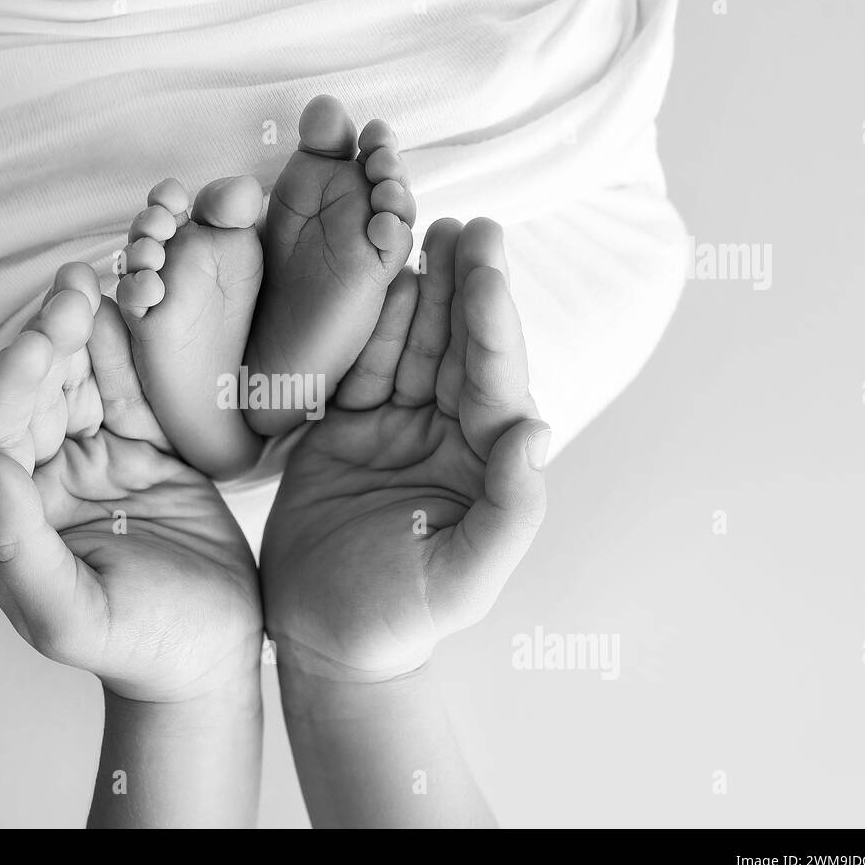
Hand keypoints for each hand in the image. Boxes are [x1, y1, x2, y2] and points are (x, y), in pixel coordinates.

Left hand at [0, 264, 262, 703]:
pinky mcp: (146, 456)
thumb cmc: (140, 649)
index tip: (39, 338)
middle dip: (48, 337)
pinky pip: (135, 394)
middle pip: (37, 395)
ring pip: (83, 383)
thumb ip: (17, 547)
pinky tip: (132, 311)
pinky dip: (132, 354)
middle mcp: (43, 484)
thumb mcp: (70, 614)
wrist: (212, 660)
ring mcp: (95, 466)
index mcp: (7, 522)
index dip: (12, 381)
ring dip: (84, 333)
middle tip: (73, 287)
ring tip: (94, 282)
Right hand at [261, 218, 549, 682]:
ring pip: (407, 348)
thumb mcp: (468, 575)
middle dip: (461, 287)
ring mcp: (392, 430)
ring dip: (414, 293)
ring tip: (416, 234)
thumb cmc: (402, 620)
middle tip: (463, 223)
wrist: (327, 641)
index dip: (491, 318)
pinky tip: (368, 283)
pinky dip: (360, 327)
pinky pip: (354, 369)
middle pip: (456, 348)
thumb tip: (537, 427)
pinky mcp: (342, 432)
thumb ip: (512, 507)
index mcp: (483, 463)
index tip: (487, 260)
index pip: (493, 379)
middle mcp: (444, 437)